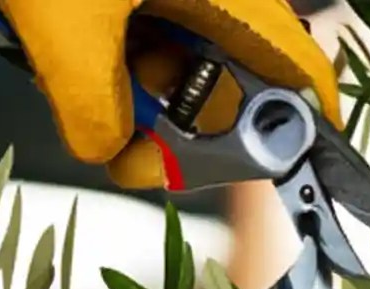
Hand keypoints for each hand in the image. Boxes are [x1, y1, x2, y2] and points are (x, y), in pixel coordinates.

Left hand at [0, 0, 341, 187]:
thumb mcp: (66, 34)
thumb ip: (95, 113)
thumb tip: (109, 153)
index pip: (303, 72)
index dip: (304, 132)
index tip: (281, 174)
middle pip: (234, 87)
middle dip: (182, 129)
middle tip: (126, 149)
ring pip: (182, 67)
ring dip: (135, 96)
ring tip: (72, 78)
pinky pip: (146, 37)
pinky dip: (112, 61)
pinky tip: (65, 51)